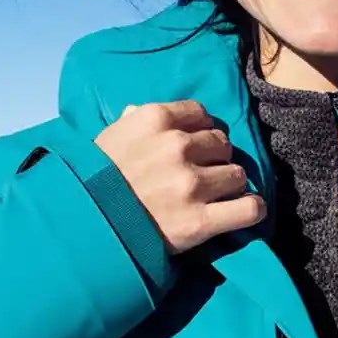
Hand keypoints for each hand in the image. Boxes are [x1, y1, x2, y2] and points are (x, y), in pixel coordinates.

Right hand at [94, 100, 265, 253]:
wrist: (86, 227)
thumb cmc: (94, 181)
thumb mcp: (109, 139)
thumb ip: (132, 121)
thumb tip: (138, 110)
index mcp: (155, 119)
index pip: (201, 114)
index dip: (200, 131)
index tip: (193, 147)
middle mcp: (177, 146)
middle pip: (223, 144)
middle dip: (215, 159)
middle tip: (202, 175)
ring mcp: (191, 184)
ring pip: (238, 175)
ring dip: (230, 186)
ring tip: (215, 196)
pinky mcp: (201, 220)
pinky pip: (250, 209)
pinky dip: (251, 210)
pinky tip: (244, 211)